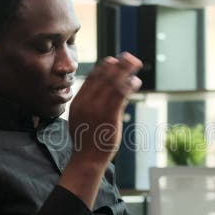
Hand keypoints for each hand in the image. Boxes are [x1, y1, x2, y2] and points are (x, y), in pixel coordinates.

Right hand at [59, 53, 141, 207]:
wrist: (86, 158)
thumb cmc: (86, 140)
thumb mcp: (79, 118)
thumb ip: (87, 103)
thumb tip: (97, 91)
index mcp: (79, 101)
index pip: (92, 78)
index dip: (104, 67)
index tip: (112, 60)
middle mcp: (87, 102)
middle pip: (104, 76)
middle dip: (118, 64)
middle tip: (129, 56)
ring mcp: (98, 108)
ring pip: (114, 83)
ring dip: (126, 71)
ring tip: (136, 64)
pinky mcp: (110, 116)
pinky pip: (121, 96)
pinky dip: (129, 86)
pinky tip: (136, 82)